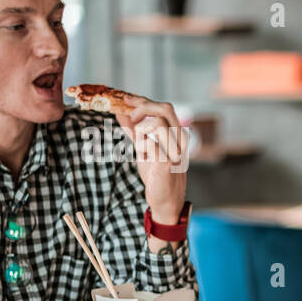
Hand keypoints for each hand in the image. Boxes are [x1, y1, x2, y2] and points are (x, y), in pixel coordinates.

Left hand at [114, 96, 187, 225]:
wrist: (165, 200)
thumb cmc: (156, 175)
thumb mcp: (143, 148)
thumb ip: (134, 131)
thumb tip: (121, 112)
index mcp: (176, 134)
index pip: (163, 108)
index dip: (143, 101)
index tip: (126, 100)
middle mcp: (180, 139)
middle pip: (165, 109)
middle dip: (142, 108)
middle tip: (130, 117)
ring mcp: (176, 150)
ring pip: (157, 123)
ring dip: (141, 130)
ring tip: (139, 144)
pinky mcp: (167, 162)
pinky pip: (149, 142)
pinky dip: (140, 145)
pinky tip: (143, 155)